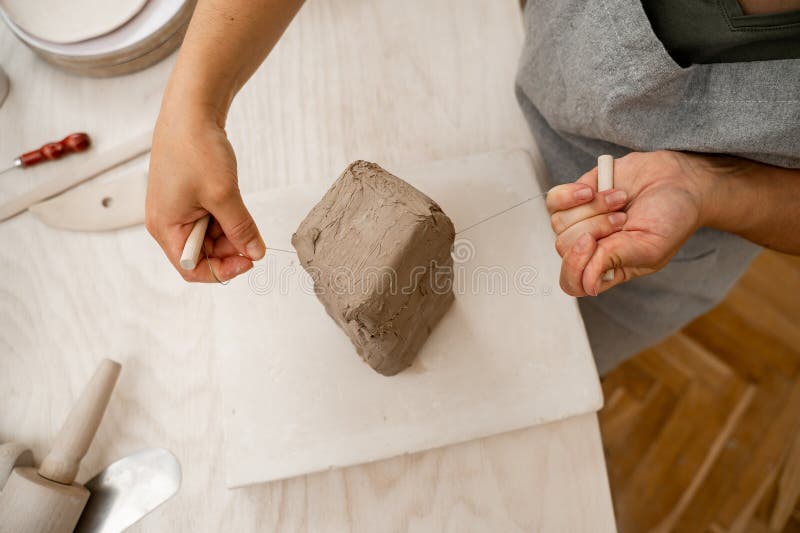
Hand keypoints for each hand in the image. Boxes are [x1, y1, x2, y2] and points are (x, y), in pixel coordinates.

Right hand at [146, 103, 265, 281]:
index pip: (190, 268)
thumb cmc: (195, 148)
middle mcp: (165, 221)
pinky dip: (225, 217)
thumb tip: (255, 253)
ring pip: (208, 236)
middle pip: (201, 253)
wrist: (190, 110)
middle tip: (253, 236)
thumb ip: (240, 229)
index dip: (222, 270)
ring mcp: (175, 208)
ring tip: (241, 210)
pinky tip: (234, 201)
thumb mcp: (224, 195)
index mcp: (165, 226)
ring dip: (230, 231)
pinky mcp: (186, 196)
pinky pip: (208, 218)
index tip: (248, 260)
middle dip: (229, 248)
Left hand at [546, 151, 714, 296]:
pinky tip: (592, 190)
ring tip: (619, 201)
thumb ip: (616, 260)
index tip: (592, 242)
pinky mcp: (575, 196)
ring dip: (592, 208)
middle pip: (564, 247)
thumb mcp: (652, 246)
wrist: (679, 179)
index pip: (573, 282)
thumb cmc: (671, 217)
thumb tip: (588, 285)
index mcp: (607, 269)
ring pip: (558, 223)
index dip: (574, 266)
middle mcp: (589, 248)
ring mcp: (580, 222)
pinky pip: (554, 201)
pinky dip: (571, 194)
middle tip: (623, 218)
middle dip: (594, 227)